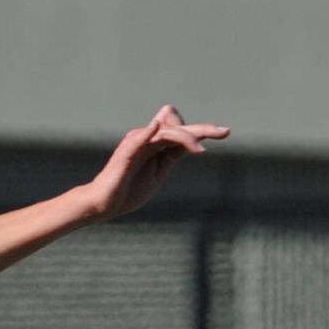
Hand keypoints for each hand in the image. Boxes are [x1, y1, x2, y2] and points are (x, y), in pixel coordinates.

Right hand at [84, 106, 229, 221]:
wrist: (103, 204)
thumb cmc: (128, 192)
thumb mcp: (158, 173)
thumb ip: (172, 156)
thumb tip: (191, 143)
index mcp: (156, 144)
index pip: (182, 130)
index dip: (203, 130)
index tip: (226, 132)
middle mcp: (149, 138)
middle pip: (178, 124)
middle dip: (202, 129)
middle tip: (223, 132)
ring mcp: (138, 142)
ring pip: (168, 130)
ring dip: (186, 137)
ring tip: (200, 150)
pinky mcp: (127, 150)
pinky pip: (142, 137)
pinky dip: (151, 133)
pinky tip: (157, 129)